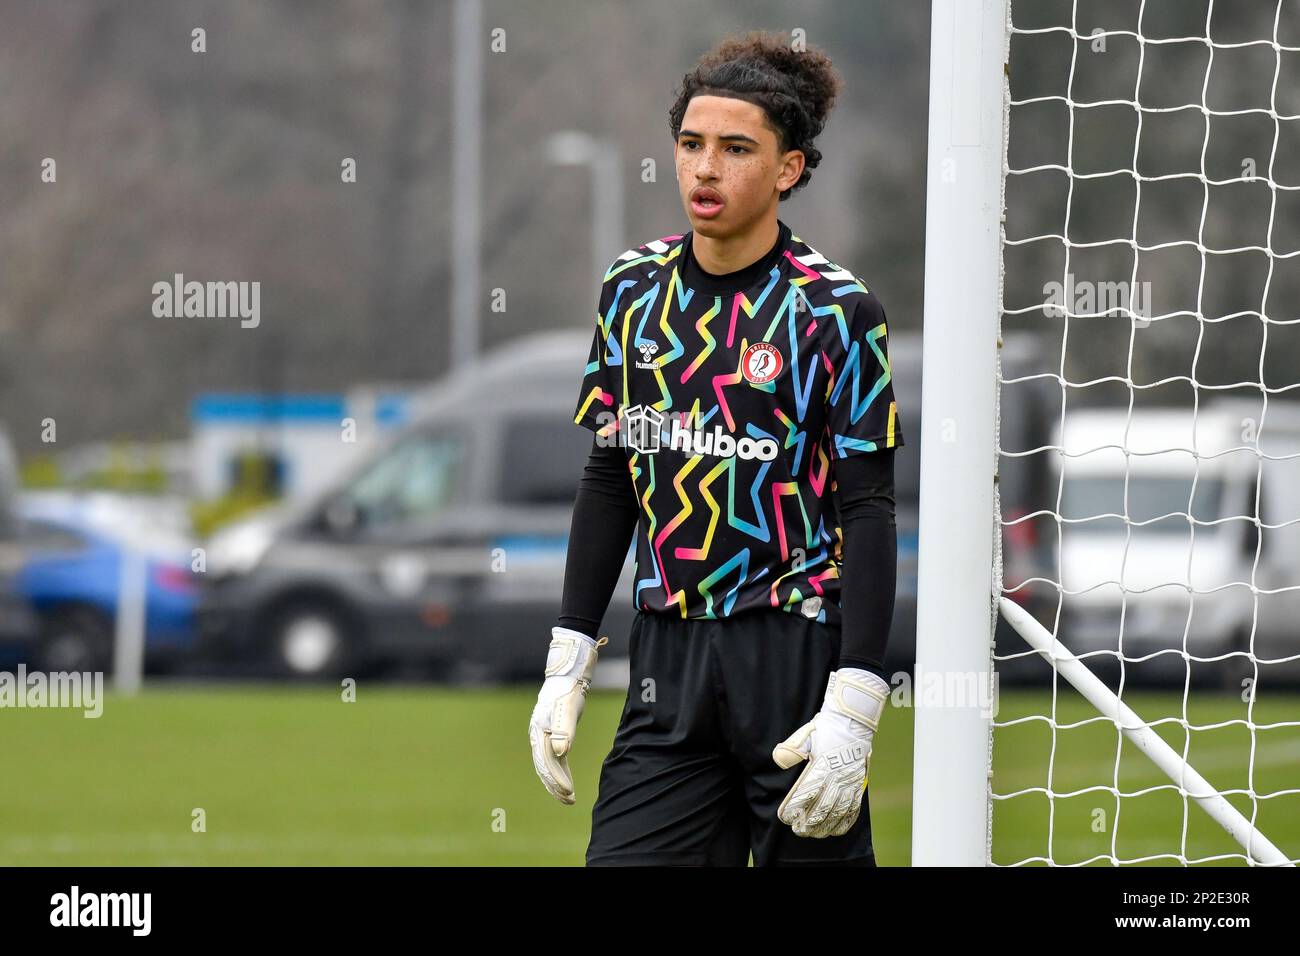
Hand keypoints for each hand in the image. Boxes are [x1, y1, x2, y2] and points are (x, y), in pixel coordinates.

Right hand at [529, 626, 607, 804]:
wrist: (566, 676)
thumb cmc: (568, 692)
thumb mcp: (569, 711)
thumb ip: (565, 731)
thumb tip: (561, 753)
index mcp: (539, 731)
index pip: (546, 762)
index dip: (556, 779)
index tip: (568, 792)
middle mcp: (537, 736)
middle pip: (543, 767)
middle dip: (555, 785)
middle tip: (569, 800)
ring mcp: (542, 736)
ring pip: (547, 765)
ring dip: (556, 782)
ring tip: (568, 797)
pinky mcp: (550, 735)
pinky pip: (553, 758)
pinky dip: (560, 771)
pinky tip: (567, 781)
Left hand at [772, 668, 889, 837]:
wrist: (852, 721)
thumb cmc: (826, 728)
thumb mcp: (806, 735)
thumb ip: (792, 749)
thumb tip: (777, 759)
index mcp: (822, 765)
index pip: (807, 792)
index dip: (795, 807)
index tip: (785, 817)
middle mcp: (837, 776)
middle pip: (823, 807)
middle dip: (810, 823)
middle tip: (798, 830)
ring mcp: (850, 782)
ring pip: (838, 811)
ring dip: (826, 826)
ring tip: (814, 833)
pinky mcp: (858, 784)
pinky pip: (854, 807)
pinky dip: (845, 822)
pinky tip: (836, 830)